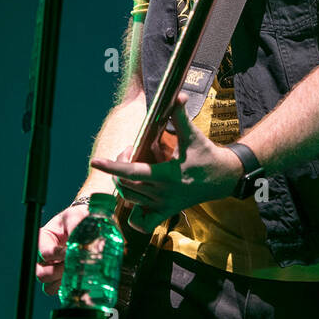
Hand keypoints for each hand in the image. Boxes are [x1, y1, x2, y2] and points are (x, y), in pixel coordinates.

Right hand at [35, 202, 91, 295]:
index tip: (71, 253)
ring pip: (48, 286)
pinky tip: (81, 280)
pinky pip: (59, 291)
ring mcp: (51, 270)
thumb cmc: (79, 218)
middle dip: (59, 271)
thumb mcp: (77, 216)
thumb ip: (77, 227)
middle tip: (76, 265)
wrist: (89, 225)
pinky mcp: (61, 280)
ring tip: (79, 273)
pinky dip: (69, 289)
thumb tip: (86, 244)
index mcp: (43, 239)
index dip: (57, 255)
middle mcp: (43, 257)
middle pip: (41, 273)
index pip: (44, 252)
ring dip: (63, 282)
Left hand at [89, 94, 242, 233]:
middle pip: (126, 184)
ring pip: (130, 198)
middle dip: (119, 165)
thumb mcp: (193, 135)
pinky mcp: (166, 213)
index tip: (95, 161)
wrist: (223, 178)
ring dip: (124, 182)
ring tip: (134, 167)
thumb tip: (177, 96)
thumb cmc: (206, 155)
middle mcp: (163, 194)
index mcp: (167, 175)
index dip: (112, 166)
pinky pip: (142, 222)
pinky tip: (137, 198)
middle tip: (130, 151)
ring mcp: (163, 206)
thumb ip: (180, 116)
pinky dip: (134, 214)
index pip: (133, 172)